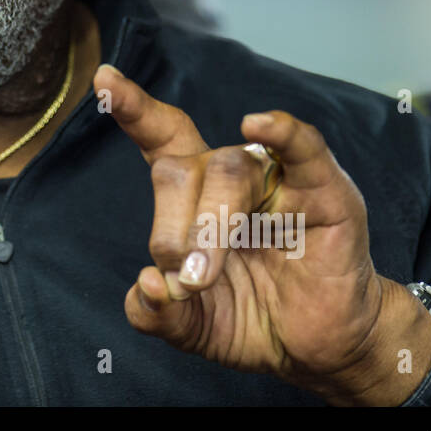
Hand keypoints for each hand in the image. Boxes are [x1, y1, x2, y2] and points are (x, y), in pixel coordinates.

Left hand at [93, 64, 430, 404]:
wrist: (319, 347)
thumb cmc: (253, 317)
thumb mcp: (191, 326)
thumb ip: (156, 312)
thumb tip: (147, 286)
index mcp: (194, 194)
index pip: (161, 137)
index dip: (134, 108)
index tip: (104, 82)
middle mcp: (231, 175)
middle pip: (182, 168)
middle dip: (173, 231)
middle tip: (186, 279)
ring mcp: (279, 178)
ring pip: (229, 170)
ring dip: (210, 226)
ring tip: (205, 275)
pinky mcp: (326, 190)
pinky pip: (303, 147)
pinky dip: (282, 131)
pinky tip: (259, 124)